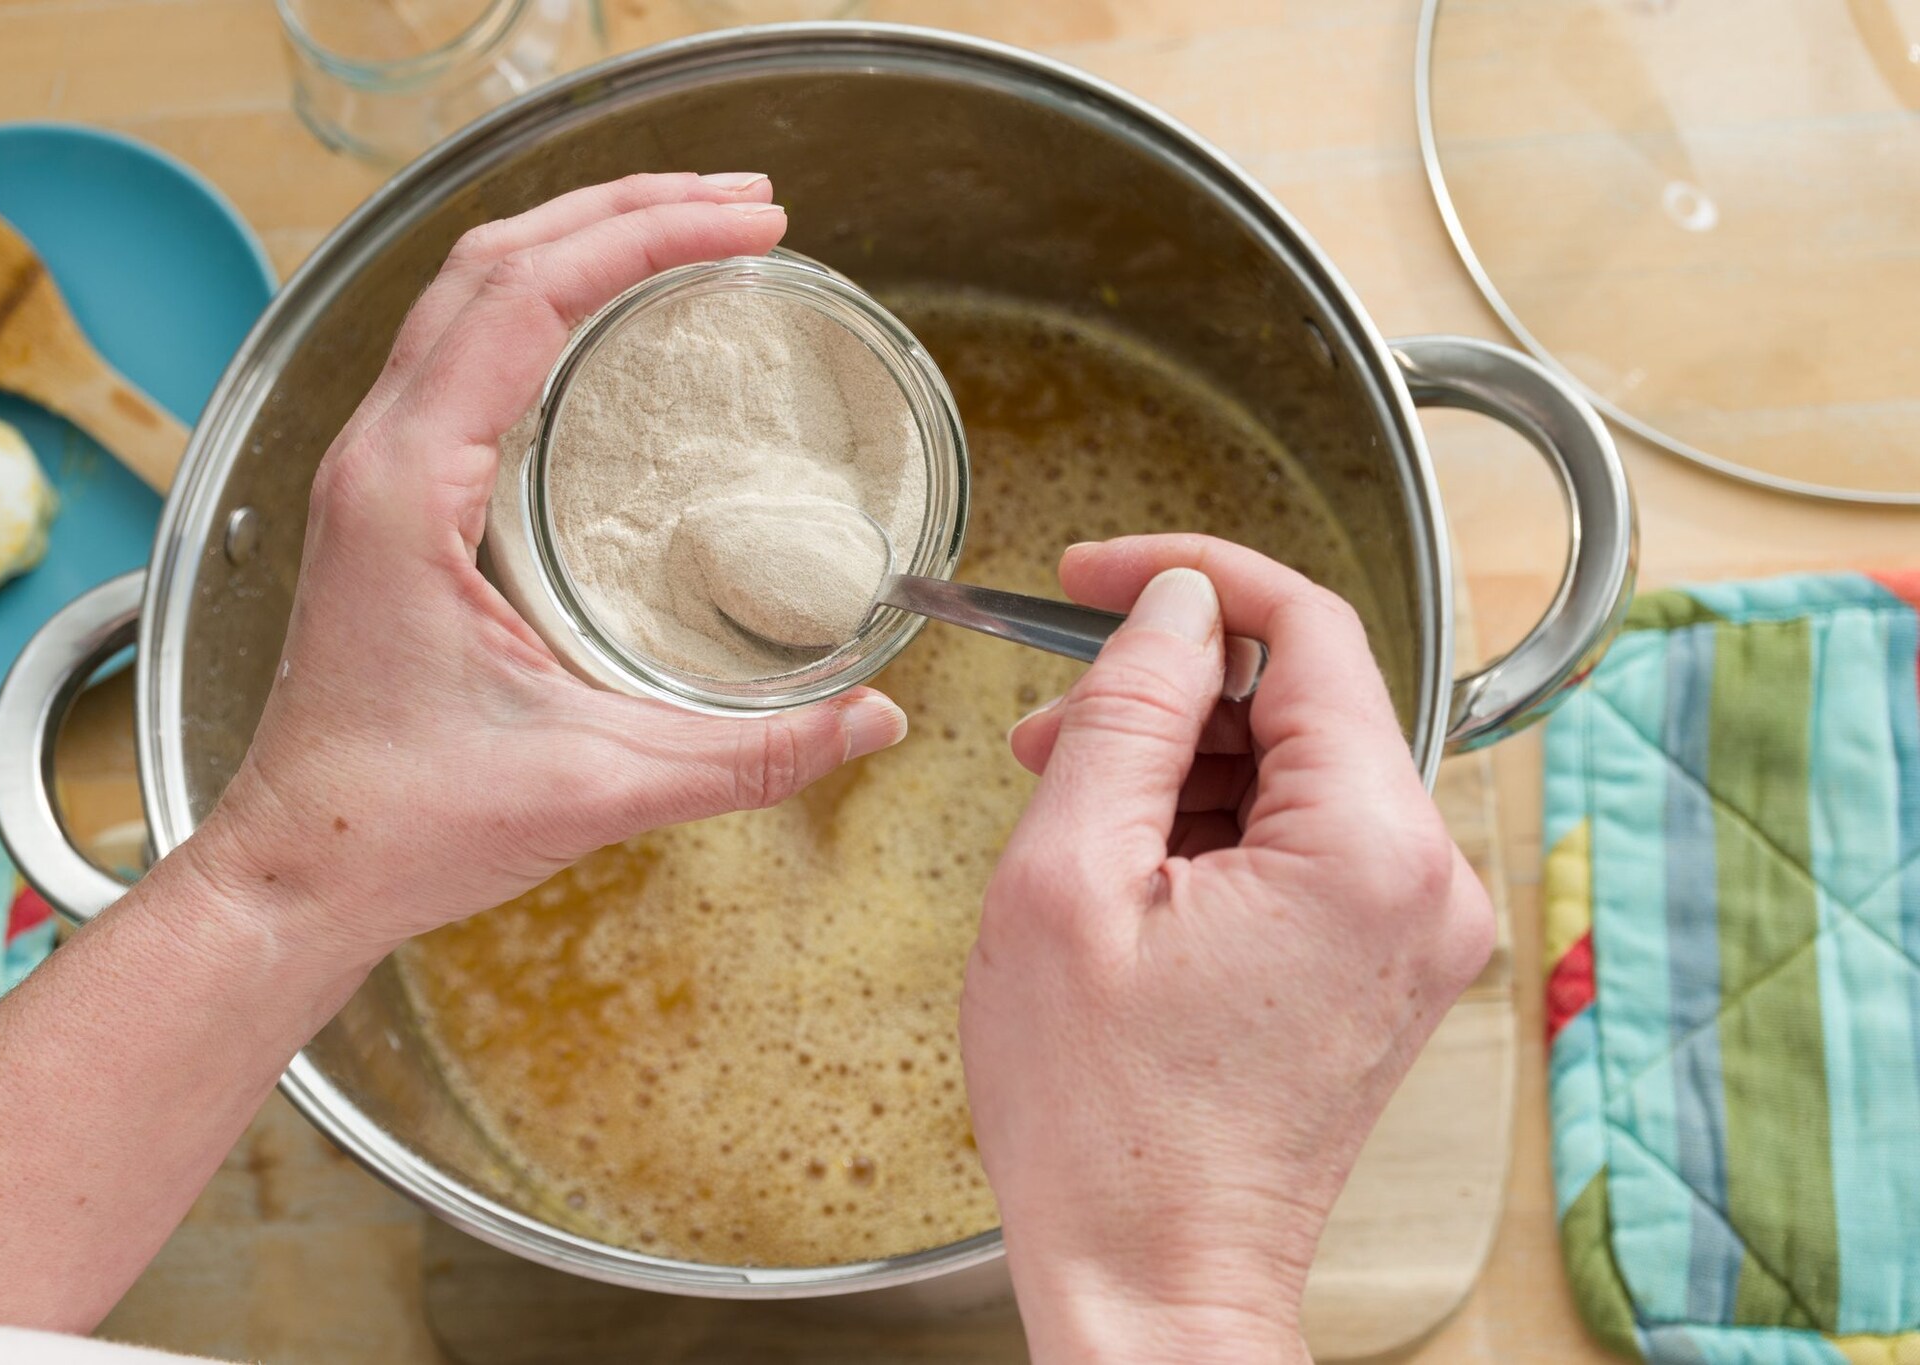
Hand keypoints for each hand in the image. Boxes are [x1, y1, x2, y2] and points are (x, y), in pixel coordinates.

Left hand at [193, 173, 905, 966]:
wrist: (299, 869)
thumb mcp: (596, 786)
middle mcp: (378, 455)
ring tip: (689, 225)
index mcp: (407, 488)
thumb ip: (747, 756)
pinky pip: (461, 351)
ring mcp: (376, 470)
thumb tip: (874, 721)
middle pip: (492, 262)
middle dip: (621, 208)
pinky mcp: (391, 499)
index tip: (747, 226)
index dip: (641, 238)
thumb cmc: (400, 821)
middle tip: (744, 203)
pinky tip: (608, 320)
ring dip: (577, 240)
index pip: (521, 299)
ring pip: (467, 294)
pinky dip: (540, 301)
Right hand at [961, 536, 1494, 1363]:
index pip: (1306, 627)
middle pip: (1303, 700)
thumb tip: (1171, 607)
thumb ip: (1128, 711)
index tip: (1092, 574)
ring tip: (1072, 806)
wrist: (1153, 1281)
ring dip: (1182, 760)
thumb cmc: (1104, 1121)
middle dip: (1168, 691)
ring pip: (1297, 768)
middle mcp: (1426, 880)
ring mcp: (1416, 928)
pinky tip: (1127, 860)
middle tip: (1054, 726)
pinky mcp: (1386, 963)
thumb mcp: (1070, 880)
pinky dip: (1214, 826)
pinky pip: (1306, 840)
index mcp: (1368, 846)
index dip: (1189, 576)